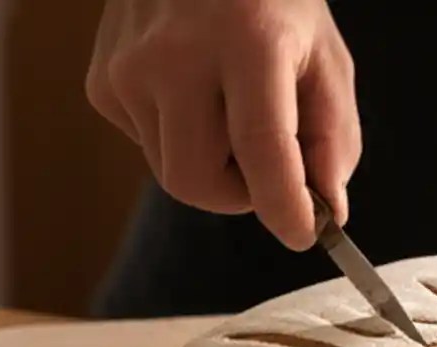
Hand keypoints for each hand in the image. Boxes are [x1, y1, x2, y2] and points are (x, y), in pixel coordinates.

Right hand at [85, 0, 360, 249]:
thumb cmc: (273, 5)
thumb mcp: (326, 59)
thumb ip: (334, 140)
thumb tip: (326, 213)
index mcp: (247, 41)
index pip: (260, 148)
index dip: (284, 205)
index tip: (304, 235)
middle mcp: (175, 54)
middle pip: (197, 182)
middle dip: (240, 197)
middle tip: (270, 173)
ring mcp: (126, 68)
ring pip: (173, 172)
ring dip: (214, 166)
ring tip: (232, 111)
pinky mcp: (102, 83)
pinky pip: (151, 148)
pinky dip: (183, 141)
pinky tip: (195, 93)